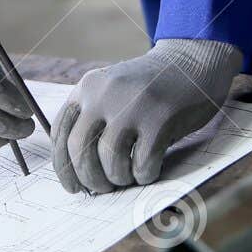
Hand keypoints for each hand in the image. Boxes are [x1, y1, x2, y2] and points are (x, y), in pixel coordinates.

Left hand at [51, 39, 241, 193]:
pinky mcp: (160, 118)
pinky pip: (142, 164)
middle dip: (89, 179)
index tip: (72, 185)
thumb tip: (77, 171)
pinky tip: (151, 168)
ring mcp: (132, 105)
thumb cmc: (150, 88)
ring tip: (129, 176)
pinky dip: (144, 175)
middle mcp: (104, 94)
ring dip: (119, 179)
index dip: (63, 166)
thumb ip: (92, 119)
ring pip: (110, 161)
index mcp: (88, 88)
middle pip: (79, 150)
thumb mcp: (111, 91)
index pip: (60, 133)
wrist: (191, 62)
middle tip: (102, 189)